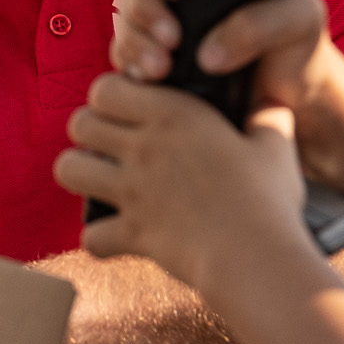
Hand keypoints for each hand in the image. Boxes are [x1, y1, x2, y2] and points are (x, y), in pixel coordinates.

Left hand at [56, 73, 315, 291]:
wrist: (256, 256)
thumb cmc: (269, 198)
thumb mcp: (275, 146)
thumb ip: (267, 116)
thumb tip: (272, 101)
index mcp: (174, 115)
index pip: (106, 87)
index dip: (110, 95)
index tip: (128, 109)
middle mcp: (143, 147)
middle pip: (79, 122)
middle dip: (88, 131)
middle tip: (110, 145)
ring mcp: (132, 191)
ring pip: (68, 169)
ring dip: (80, 174)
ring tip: (100, 182)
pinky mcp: (132, 232)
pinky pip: (90, 235)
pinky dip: (100, 239)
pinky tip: (117, 238)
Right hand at [110, 0, 343, 179]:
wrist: (288, 93)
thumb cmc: (300, 45)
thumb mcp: (301, 23)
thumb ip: (263, 23)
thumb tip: (210, 50)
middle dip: (146, 5)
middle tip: (170, 40)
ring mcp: (168, 9)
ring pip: (128, 8)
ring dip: (134, 38)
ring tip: (158, 70)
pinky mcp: (155, 43)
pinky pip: (124, 42)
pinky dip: (129, 59)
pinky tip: (146, 78)